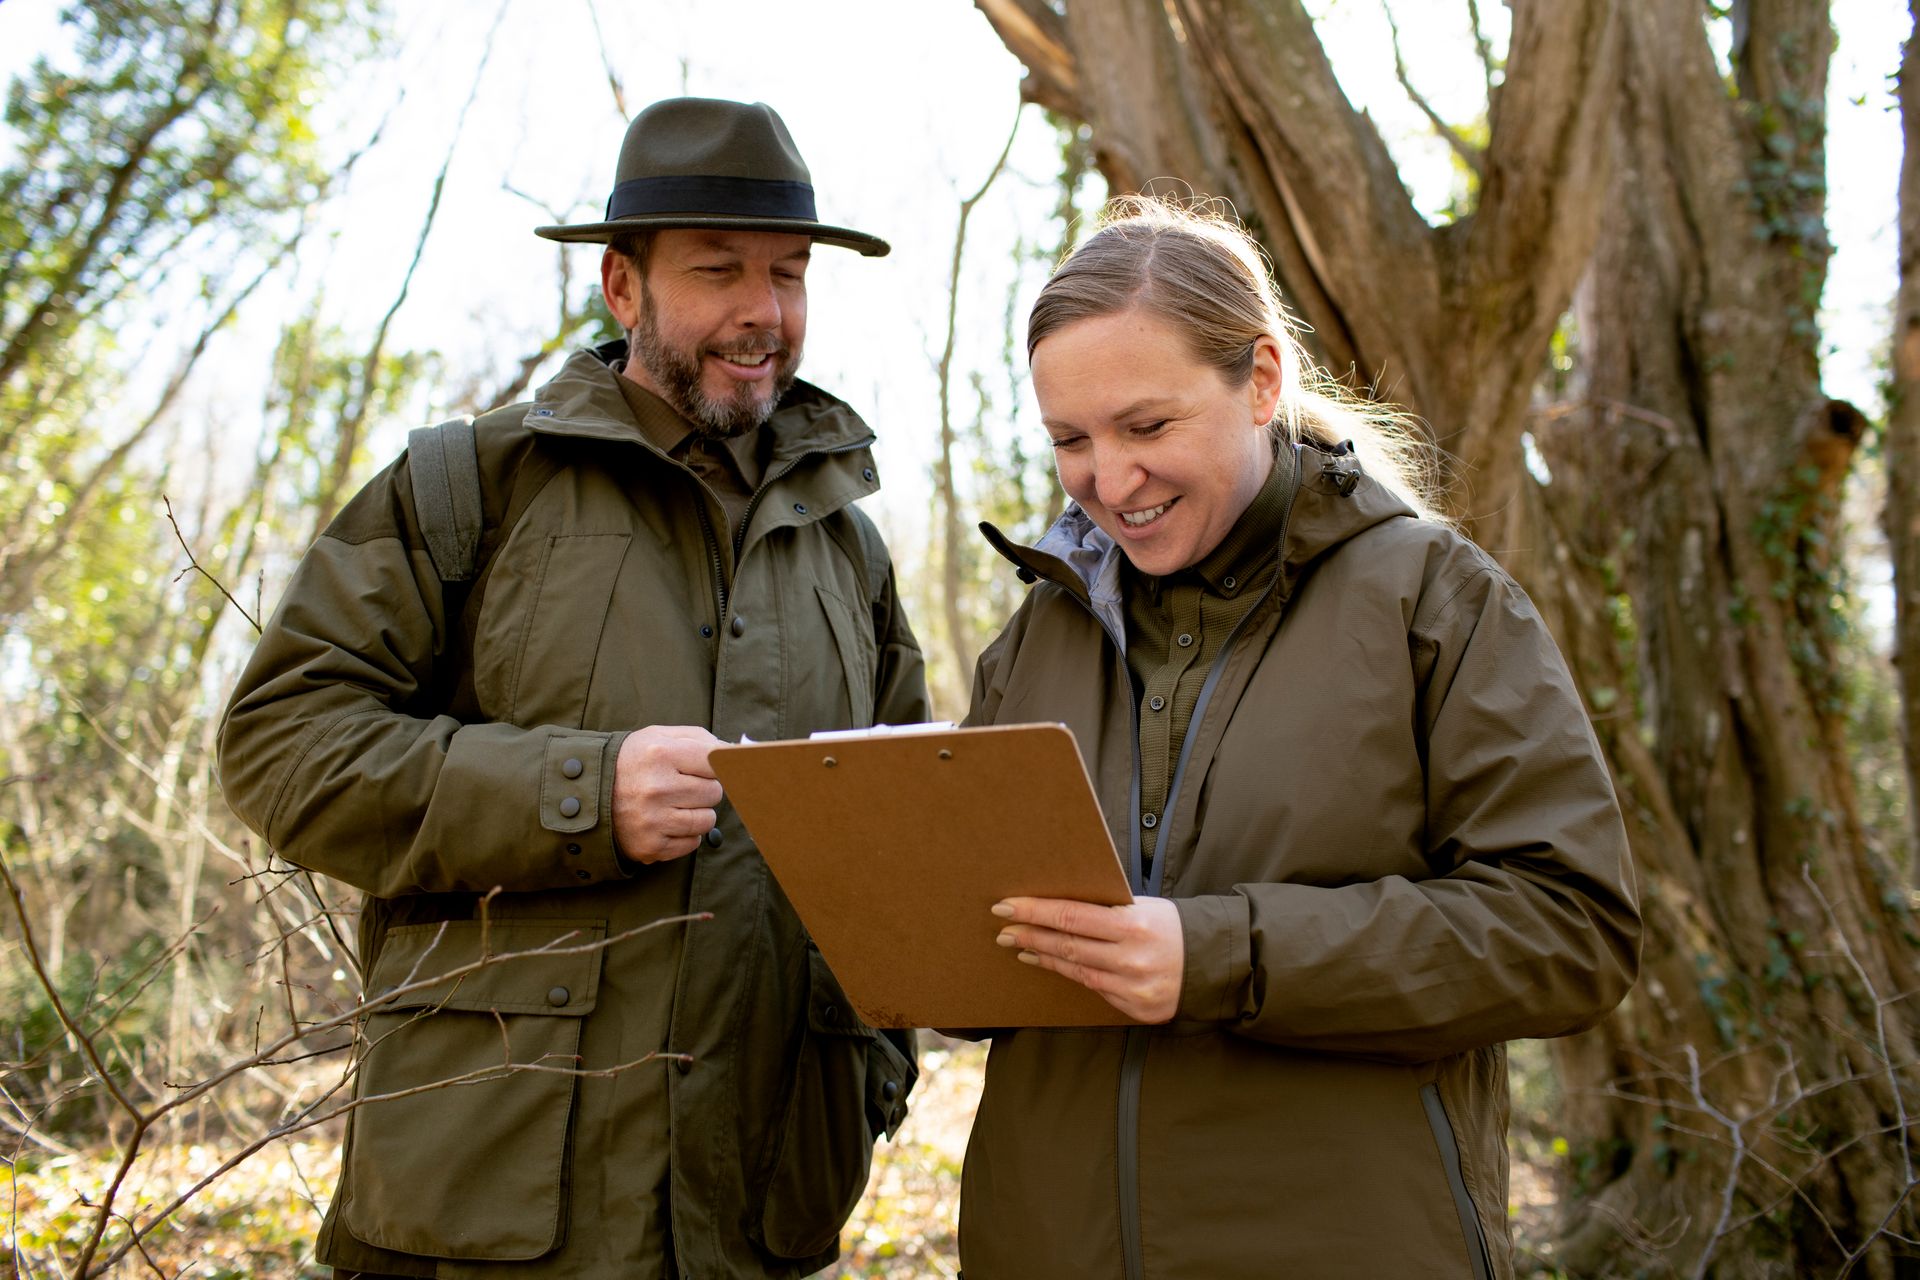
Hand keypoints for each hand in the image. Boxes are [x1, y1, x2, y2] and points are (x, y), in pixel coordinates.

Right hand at [611, 725, 723, 863]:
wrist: (589, 795)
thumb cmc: (634, 761)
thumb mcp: (658, 736)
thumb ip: (700, 738)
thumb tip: (736, 752)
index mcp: (660, 754)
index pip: (717, 761)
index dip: (717, 765)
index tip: (710, 768)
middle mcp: (656, 788)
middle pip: (715, 792)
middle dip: (705, 788)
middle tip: (683, 786)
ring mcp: (653, 820)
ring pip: (708, 820)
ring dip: (698, 813)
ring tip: (676, 804)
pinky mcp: (651, 846)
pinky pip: (692, 843)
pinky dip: (686, 834)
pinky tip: (667, 822)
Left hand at [992, 896, 1184, 1022]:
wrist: (1214, 964)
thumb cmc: (1172, 926)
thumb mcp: (1144, 908)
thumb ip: (1106, 910)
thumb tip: (1057, 905)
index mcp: (1133, 926)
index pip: (1071, 916)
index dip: (1035, 912)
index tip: (1007, 905)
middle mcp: (1131, 959)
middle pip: (1067, 946)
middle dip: (1030, 935)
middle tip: (1003, 927)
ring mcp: (1133, 988)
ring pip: (1076, 971)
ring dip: (1044, 956)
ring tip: (1020, 945)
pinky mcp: (1136, 1009)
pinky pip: (1094, 989)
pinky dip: (1071, 974)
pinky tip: (1052, 963)